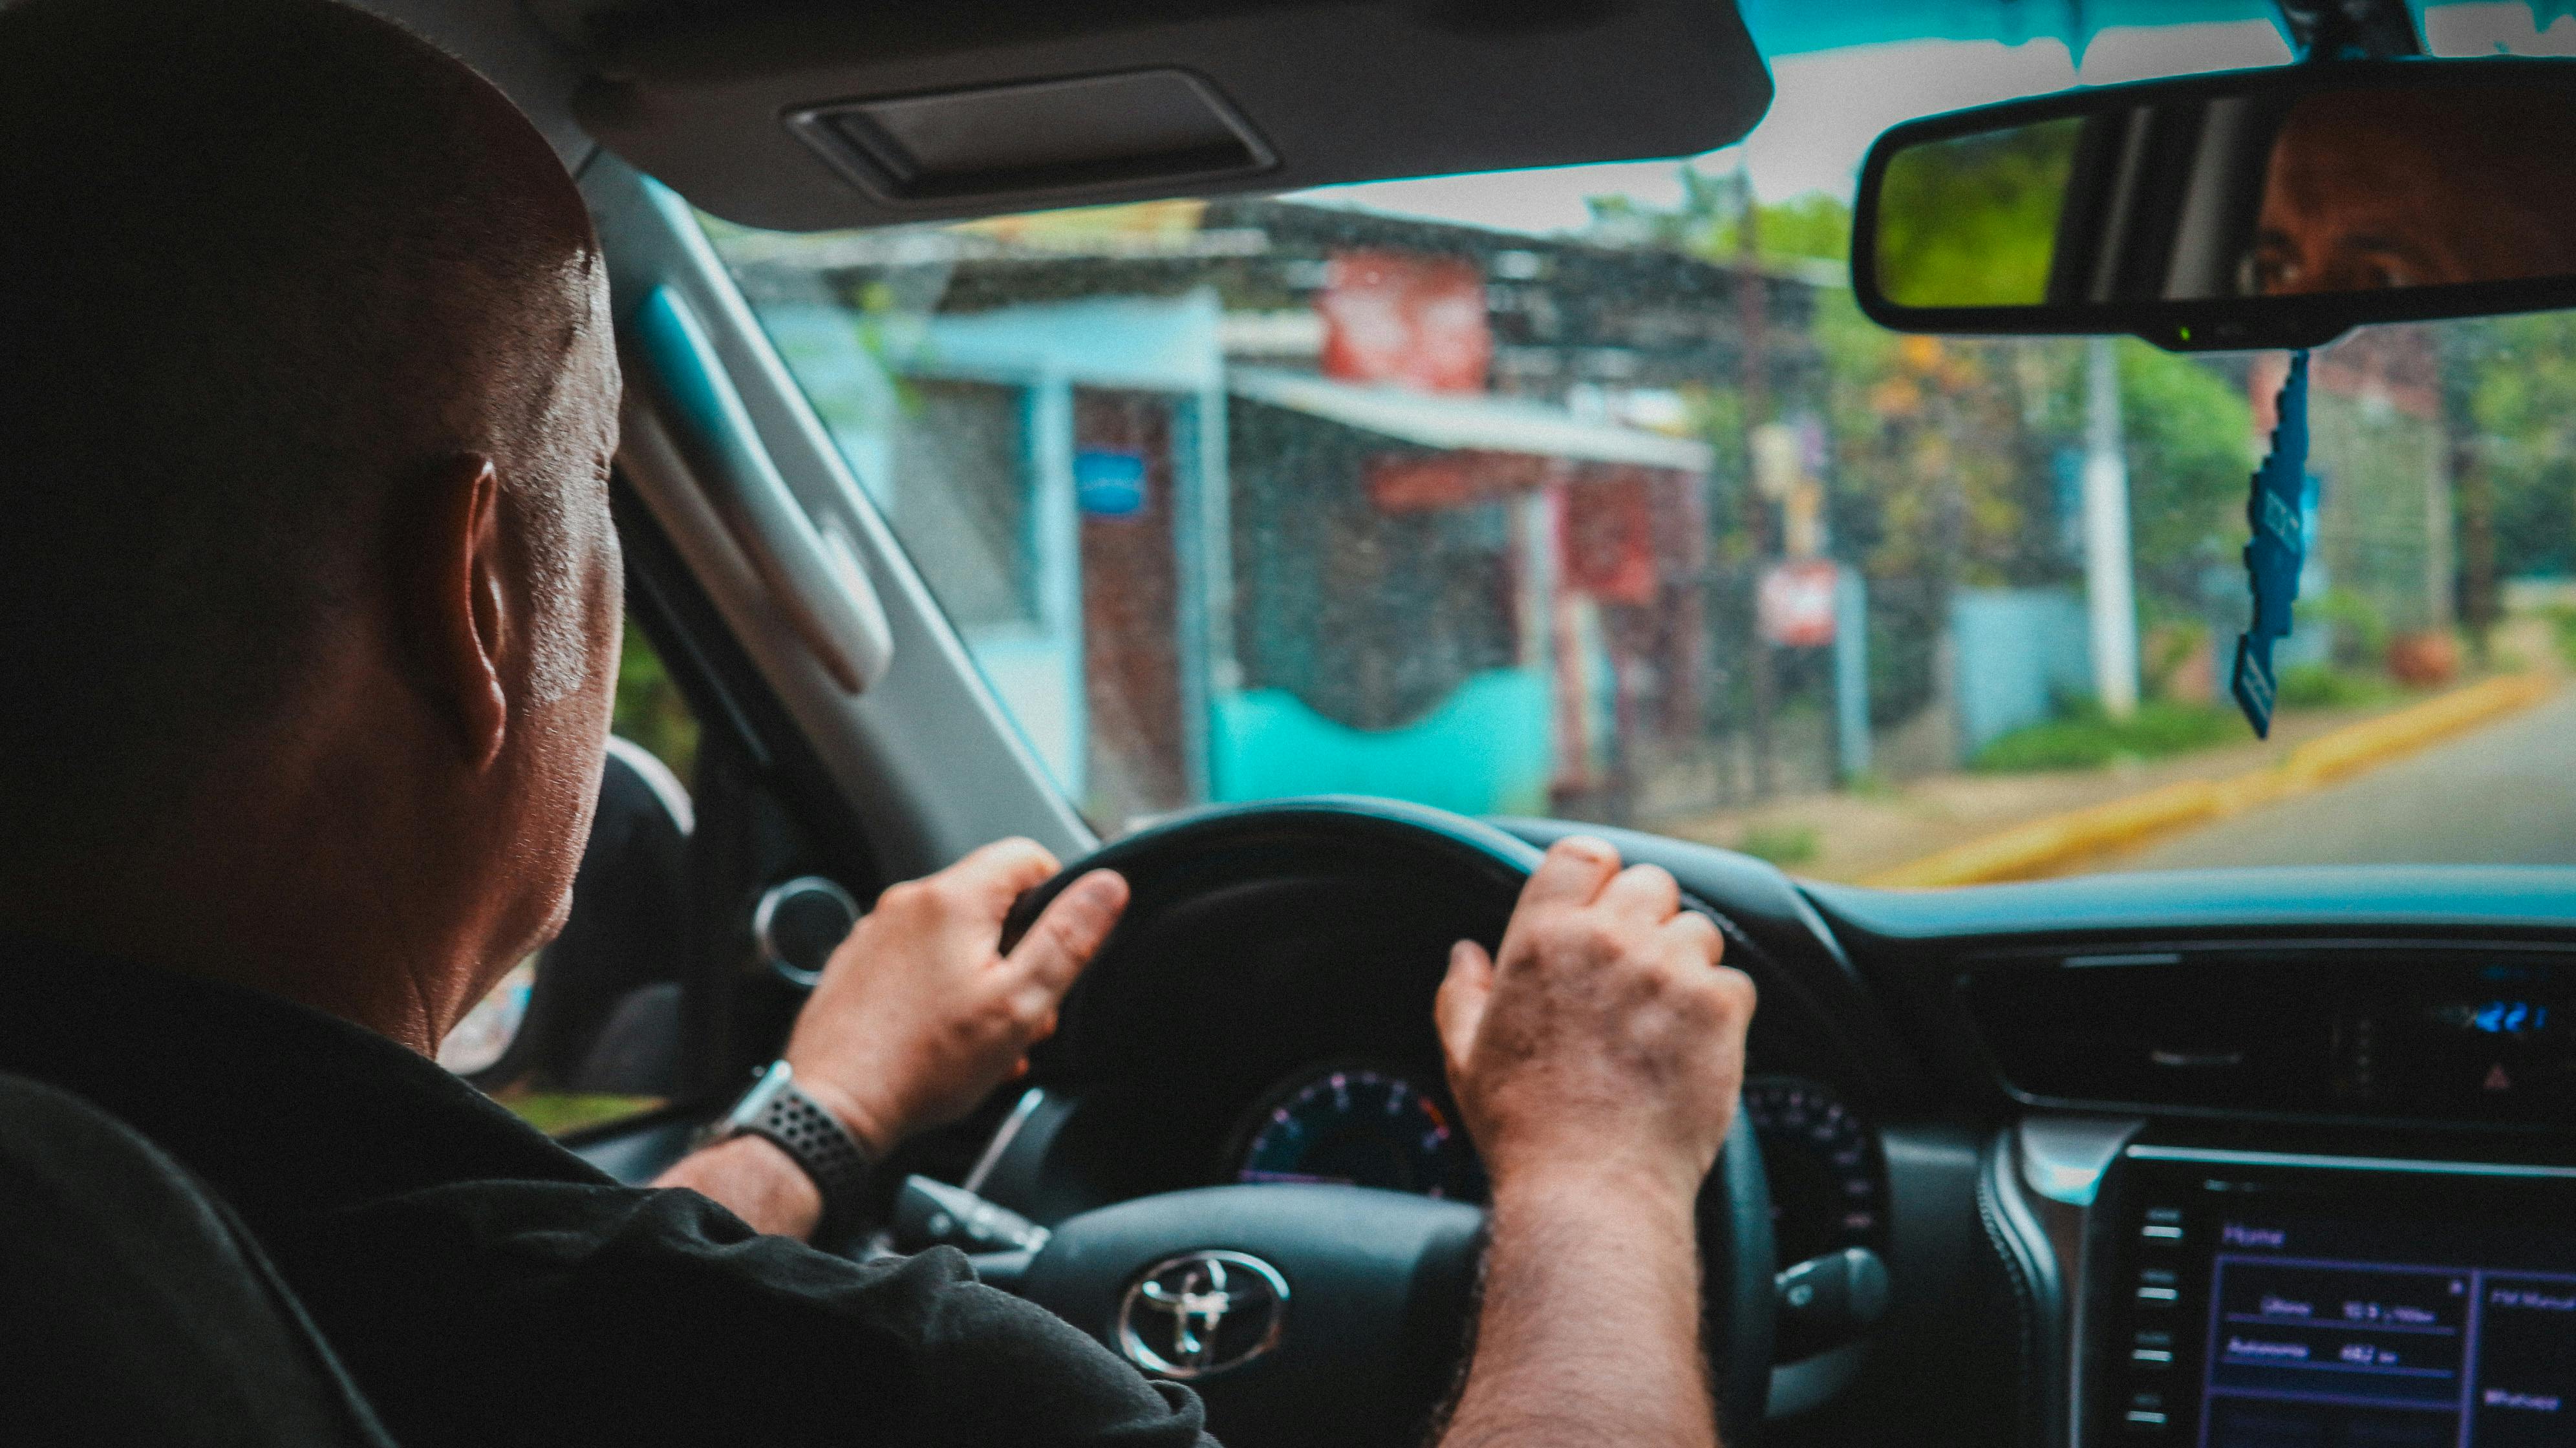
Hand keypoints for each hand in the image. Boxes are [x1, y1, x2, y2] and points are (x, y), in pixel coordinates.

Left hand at [781, 839, 1127, 1155]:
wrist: (834, 1107)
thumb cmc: (923, 1063)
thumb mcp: (1019, 1002)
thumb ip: (1069, 937)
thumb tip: (1107, 885)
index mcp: (951, 900)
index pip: (1026, 856)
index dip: (1057, 897)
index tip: (1058, 946)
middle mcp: (907, 904)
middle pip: (991, 903)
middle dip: (1020, 953)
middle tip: (1024, 1011)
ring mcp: (875, 935)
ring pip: (954, 938)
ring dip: (983, 979)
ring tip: (985, 1037)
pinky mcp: (857, 967)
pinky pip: (918, 963)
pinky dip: (942, 992)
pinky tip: (946, 1040)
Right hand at [1435, 835, 1754, 1204]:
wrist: (1591, 1190)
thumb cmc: (1523, 1128)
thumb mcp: (1465, 1057)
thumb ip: (1462, 993)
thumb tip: (1467, 953)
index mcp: (1542, 938)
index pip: (1585, 854)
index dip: (1598, 876)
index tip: (1601, 910)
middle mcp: (1608, 940)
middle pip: (1652, 883)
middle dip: (1648, 919)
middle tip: (1637, 973)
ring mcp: (1668, 971)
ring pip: (1699, 931)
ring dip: (1688, 964)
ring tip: (1665, 1019)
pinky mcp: (1717, 1009)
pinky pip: (1735, 984)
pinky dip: (1721, 1012)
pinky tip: (1692, 1051)